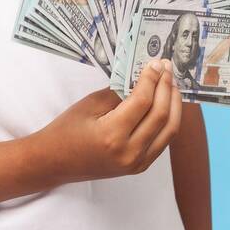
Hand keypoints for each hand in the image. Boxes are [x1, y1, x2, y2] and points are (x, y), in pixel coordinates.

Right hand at [35, 58, 183, 183]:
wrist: (55, 162)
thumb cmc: (67, 131)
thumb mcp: (90, 105)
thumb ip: (119, 92)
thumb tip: (143, 77)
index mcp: (112, 135)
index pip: (143, 101)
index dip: (152, 79)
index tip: (155, 63)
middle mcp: (129, 152)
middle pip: (161, 115)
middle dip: (166, 87)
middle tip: (166, 68)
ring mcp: (137, 163)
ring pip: (169, 130)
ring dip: (174, 104)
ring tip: (171, 83)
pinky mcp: (140, 166)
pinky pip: (163, 140)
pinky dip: (169, 120)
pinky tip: (167, 104)